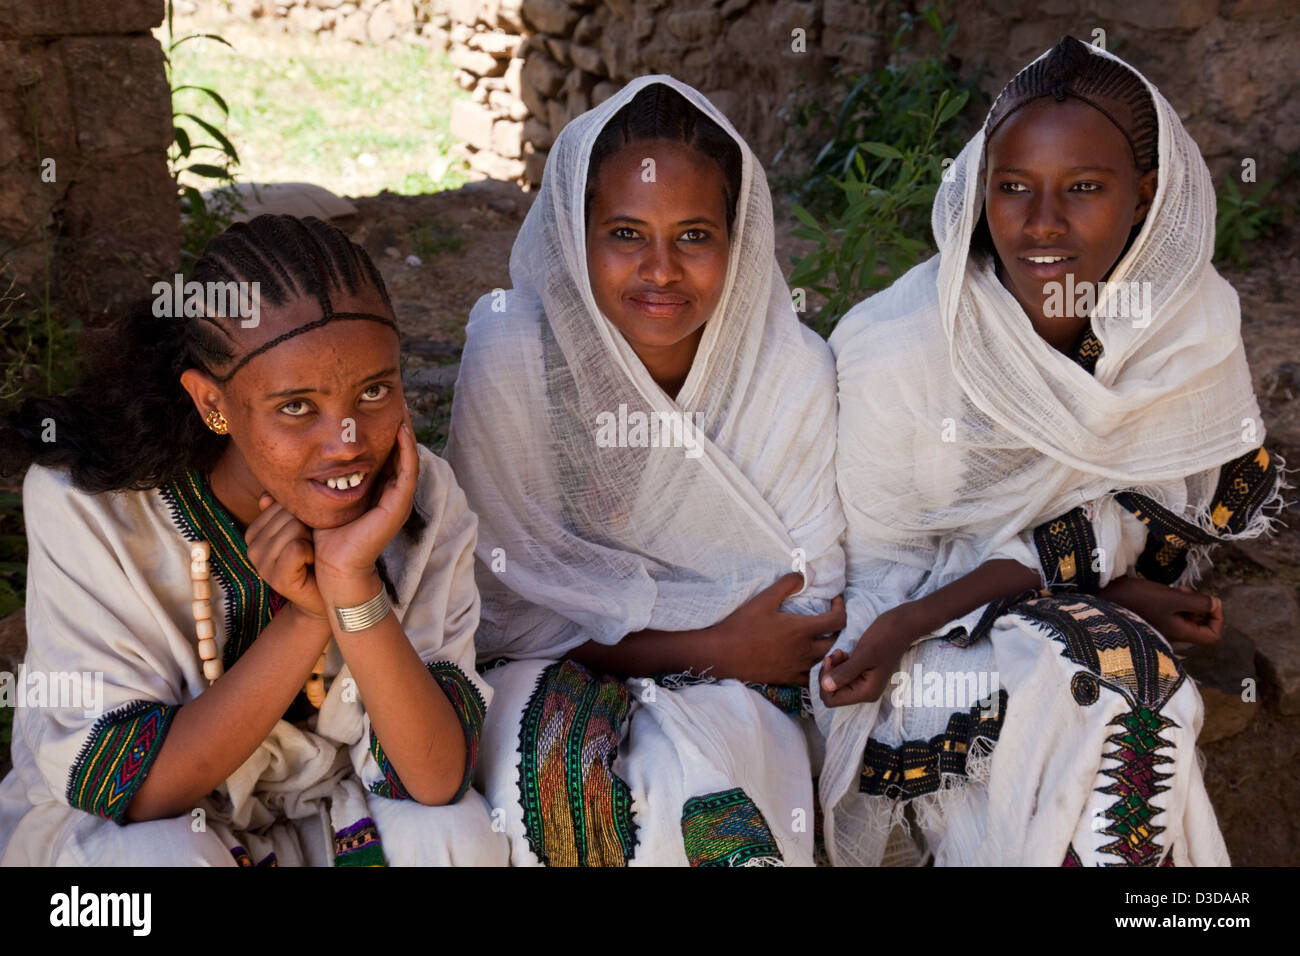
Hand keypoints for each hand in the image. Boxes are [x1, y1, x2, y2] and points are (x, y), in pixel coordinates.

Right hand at [244, 494, 326, 619]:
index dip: (304, 513)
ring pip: (295, 529)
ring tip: (313, 554)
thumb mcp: (301, 528)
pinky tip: (312, 563)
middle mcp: (252, 548)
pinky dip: (311, 553)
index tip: (308, 533)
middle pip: (289, 515)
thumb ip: (284, 510)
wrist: (326, 595)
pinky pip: (297, 548)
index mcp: (254, 533)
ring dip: (313, 540)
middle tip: (313, 545)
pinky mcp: (276, 578)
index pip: (281, 503)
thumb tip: (265, 497)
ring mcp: (261, 565)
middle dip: (310, 525)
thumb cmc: (316, 558)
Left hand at [313, 408, 419, 596]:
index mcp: (371, 492)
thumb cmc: (319, 542)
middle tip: (395, 397)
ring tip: (403, 406)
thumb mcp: (310, 504)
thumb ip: (298, 490)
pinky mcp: (398, 506)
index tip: (371, 406)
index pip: (381, 454)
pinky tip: (402, 429)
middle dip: (397, 425)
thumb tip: (268, 488)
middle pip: (397, 452)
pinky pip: (409, 470)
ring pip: (407, 457)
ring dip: (406, 431)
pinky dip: (407, 449)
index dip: (380, 431)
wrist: (332, 570)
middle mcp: (388, 494)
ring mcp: (396, 500)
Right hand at [709, 572, 844, 684]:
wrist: (722, 655)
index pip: (837, 621)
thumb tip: (804, 575)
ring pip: (826, 660)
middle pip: (836, 642)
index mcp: (802, 630)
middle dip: (837, 628)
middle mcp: (805, 651)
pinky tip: (807, 658)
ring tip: (821, 637)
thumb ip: (787, 584)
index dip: (841, 608)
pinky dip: (815, 666)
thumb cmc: (742, 626)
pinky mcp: (788, 679)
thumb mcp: (763, 599)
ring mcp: (797, 668)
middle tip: (829, 617)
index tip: (835, 600)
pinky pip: (811, 676)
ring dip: (829, 648)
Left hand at [818, 605, 918, 707]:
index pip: (832, 700)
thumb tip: (826, 687)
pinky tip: (844, 653)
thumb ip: (845, 672)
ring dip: (833, 667)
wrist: (902, 625)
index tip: (830, 661)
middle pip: (832, 692)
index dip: (825, 682)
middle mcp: (864, 692)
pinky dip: (839, 664)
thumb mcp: (863, 654)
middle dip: (829, 674)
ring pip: (836, 683)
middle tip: (834, 655)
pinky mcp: (862, 674)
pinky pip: (842, 675)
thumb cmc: (885, 638)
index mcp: (866, 692)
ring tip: (840, 652)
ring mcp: (863, 683)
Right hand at [1100, 576, 1223, 644]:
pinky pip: (1170, 613)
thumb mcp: (1171, 598)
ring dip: (1186, 601)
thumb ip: (1197, 602)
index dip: (1218, 618)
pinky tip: (1162, 590)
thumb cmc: (1137, 601)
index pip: (1213, 636)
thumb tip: (1214, 604)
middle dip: (1201, 606)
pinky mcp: (1150, 618)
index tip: (1209, 600)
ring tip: (1174, 588)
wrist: (1101, 602)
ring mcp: (1160, 626)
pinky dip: (1173, 601)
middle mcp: (1172, 634)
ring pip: (1185, 617)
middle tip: (1187, 589)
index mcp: (1180, 633)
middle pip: (1199, 625)